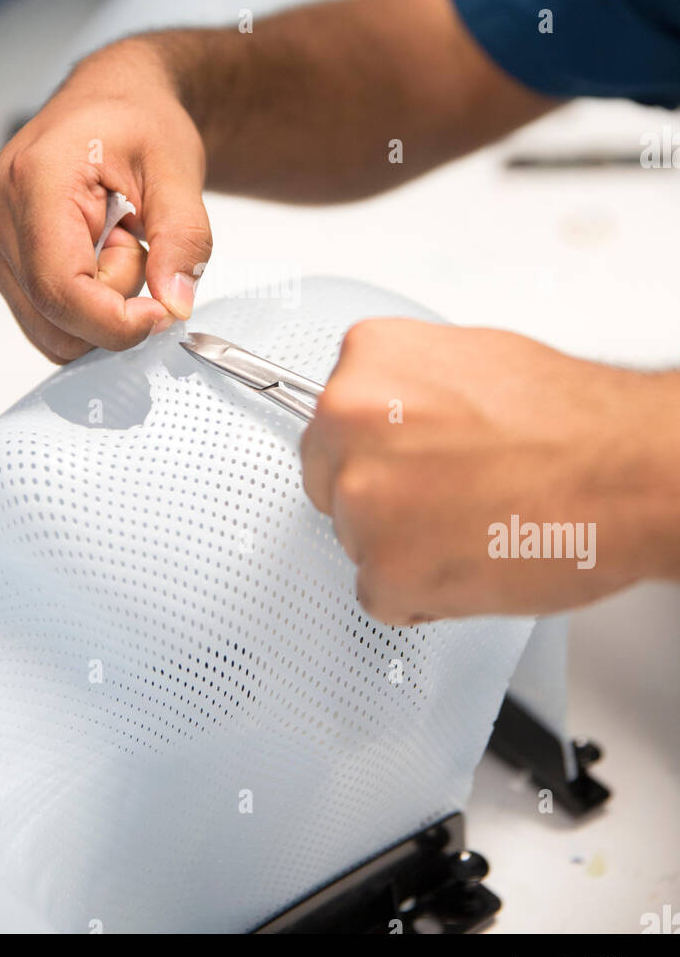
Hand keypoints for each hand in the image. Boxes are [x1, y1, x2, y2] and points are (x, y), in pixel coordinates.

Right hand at [0, 39, 211, 361]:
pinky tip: (97, 251)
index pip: (61, 290)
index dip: (115, 322)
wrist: (113, 98)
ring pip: (50, 324)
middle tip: (134, 241)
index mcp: (34, 181)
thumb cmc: (137, 119)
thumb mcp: (178, 170)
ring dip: (99, 301)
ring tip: (115, 239)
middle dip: (112, 302)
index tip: (162, 314)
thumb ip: (183, 239)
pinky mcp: (2, 255)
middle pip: (54, 315)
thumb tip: (174, 304)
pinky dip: (84, 300)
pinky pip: (45, 315)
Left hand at [301, 318, 678, 622]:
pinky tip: (474, 561)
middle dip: (380, 497)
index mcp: (366, 362)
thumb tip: (393, 416)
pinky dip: (423, 593)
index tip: (408, 463)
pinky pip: (381, 595)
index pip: (332, 422)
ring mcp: (361, 498)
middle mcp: (348, 421)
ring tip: (475, 525)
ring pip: (356, 540)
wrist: (624, 470)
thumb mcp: (469, 361)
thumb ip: (408, 389)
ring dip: (404, 546)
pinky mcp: (384, 569)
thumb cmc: (571, 420)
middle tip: (447, 498)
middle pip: (331, 480)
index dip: (376, 452)